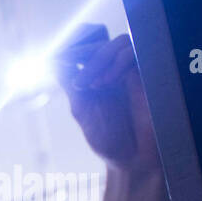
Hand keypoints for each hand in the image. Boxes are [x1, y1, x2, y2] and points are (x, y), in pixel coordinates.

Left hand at [56, 26, 160, 174]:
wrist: (132, 159)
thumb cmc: (108, 137)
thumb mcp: (81, 108)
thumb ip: (70, 83)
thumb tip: (50, 61)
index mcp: (100, 76)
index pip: (90, 49)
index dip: (74, 48)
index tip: (56, 58)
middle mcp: (118, 71)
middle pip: (105, 42)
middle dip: (85, 53)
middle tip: (75, 76)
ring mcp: (135, 72)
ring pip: (122, 43)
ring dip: (101, 58)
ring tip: (91, 85)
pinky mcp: (151, 76)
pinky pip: (138, 53)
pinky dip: (119, 62)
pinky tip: (106, 82)